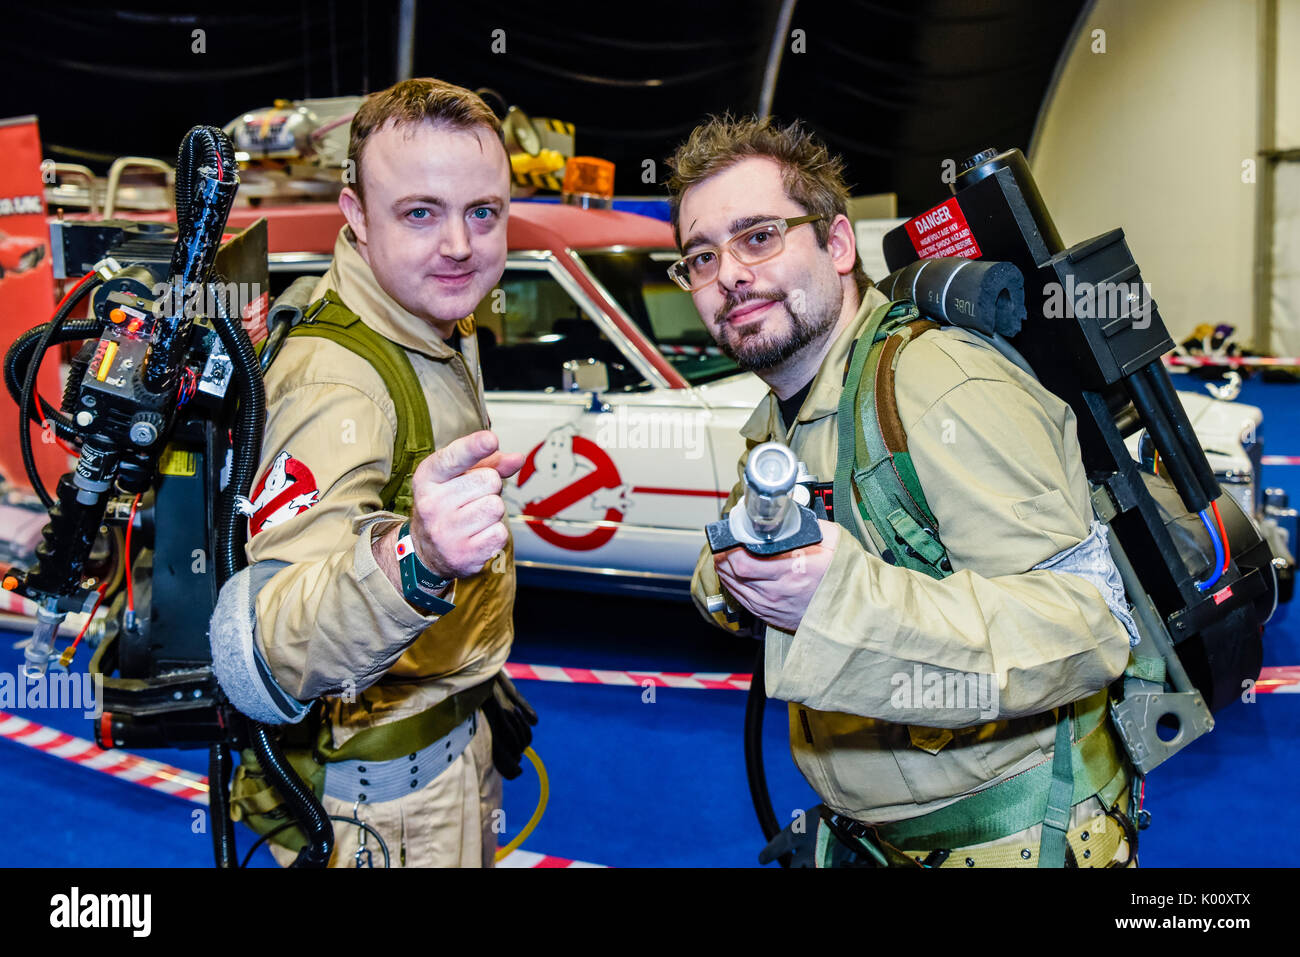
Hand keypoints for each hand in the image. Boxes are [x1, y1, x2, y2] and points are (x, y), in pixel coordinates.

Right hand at [407, 430, 523, 579]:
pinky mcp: (463, 555)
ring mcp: (446, 532)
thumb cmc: (447, 504)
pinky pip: (500, 533)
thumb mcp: (458, 477)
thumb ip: (488, 463)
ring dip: (493, 511)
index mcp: (428, 477)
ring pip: (496, 506)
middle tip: (472, 498)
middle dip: (490, 487)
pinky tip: (477, 535)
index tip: (490, 439)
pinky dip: (495, 533)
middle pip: (489, 480)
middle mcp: (431, 504)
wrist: (427, 550)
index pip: (454, 458)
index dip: (474, 447)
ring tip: (474, 517)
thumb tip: (517, 458)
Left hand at [713, 520, 840, 632]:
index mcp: (790, 570)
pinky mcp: (772, 617)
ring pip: (735, 589)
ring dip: (726, 573)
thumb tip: (787, 513)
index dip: (729, 549)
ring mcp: (773, 607)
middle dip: (723, 557)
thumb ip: (807, 525)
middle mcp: (777, 591)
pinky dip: (735, 588)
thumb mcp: (832, 540)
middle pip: (734, 574)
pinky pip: (744, 602)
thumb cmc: (846, 576)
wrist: (857, 609)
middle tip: (724, 545)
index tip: (729, 536)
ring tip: (726, 558)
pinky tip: (736, 578)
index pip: (743, 562)